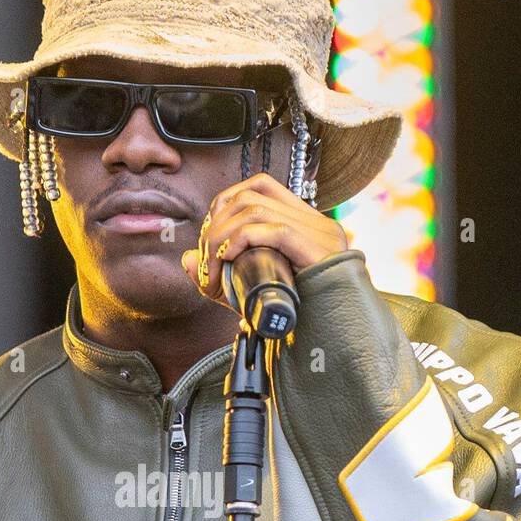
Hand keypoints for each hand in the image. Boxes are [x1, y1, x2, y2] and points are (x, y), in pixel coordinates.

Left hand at [180, 172, 347, 305]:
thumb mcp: (251, 290)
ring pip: (253, 209)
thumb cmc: (296, 315)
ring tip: (212, 269)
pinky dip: (240, 240)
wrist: (334, 334)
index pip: (259, 186)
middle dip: (215, 226)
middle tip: (204, 262)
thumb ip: (221, 274)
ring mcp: (318, 232)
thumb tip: (186, 259)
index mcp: (304, 221)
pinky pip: (271, 230)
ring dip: (220, 237)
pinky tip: (228, 260)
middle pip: (248, 196)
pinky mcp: (317, 249)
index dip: (224, 203)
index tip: (209, 237)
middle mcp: (313, 220)